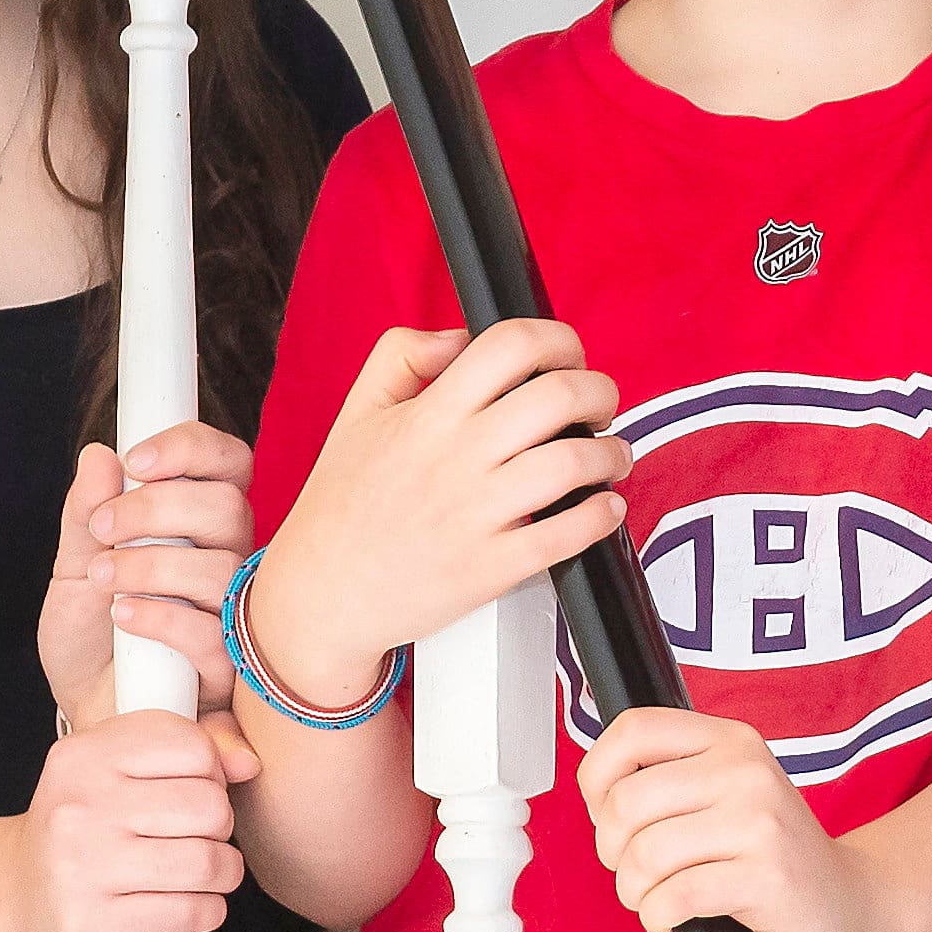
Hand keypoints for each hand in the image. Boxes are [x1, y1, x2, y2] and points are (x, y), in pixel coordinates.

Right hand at [6, 704, 253, 931]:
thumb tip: (248, 762)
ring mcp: (82, 866)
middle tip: (197, 838)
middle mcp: (78, 805)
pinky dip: (205, 912)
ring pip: (207, 862)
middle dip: (219, 828)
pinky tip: (188, 907)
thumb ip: (186, 755)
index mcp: (83, 756)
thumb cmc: (82, 835)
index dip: (211, 772)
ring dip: (221, 874)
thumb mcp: (115, 777)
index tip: (194, 790)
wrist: (12, 903)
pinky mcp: (93, 923)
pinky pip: (190, 913)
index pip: (189, 745)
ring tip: (202, 876)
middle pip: (208, 805)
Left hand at [39, 424, 255, 729]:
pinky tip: (123, 616)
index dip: (192, 448)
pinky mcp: (228, 670)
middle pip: (228, 508)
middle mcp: (228, 563)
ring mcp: (233, 617)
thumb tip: (98, 455)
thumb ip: (84, 515)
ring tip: (103, 580)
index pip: (227, 465)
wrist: (86, 710)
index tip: (135, 459)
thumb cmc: (92, 640)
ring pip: (221, 570)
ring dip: (151, 566)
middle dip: (158, 508)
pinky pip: (212, 635)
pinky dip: (160, 617)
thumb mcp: (73, 569)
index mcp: (200, 526)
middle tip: (104, 528)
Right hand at [236, 321, 631, 722]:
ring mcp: (476, 515)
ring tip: (609, 456)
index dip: (557, 339)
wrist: (321, 594)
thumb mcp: (355, 413)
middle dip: (599, 393)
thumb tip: (458, 336)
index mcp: (429, 415)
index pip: (510, 346)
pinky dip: (602, 515)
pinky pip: (567, 535)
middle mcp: (456, 459)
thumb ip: (399, 356)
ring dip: (610, 454)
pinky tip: (604, 506)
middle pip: (559, 397)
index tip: (568, 354)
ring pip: (573, 463)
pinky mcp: (491, 568)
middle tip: (600, 405)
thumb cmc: (341, 507)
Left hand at [580, 707, 905, 931]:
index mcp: (731, 739)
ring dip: (634, 892)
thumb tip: (597, 793)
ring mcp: (760, 822)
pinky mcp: (766, 877)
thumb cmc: (773, 858)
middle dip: (611, 850)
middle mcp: (747, 770)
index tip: (605, 814)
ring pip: (645, 853)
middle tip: (634, 872)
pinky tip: (672, 924)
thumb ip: (672, 779)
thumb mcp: (730, 796)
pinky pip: (675, 896)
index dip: (597, 776)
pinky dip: (658, 919)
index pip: (633, 729)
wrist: (851, 909)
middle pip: (626, 801)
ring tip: (654, 901)